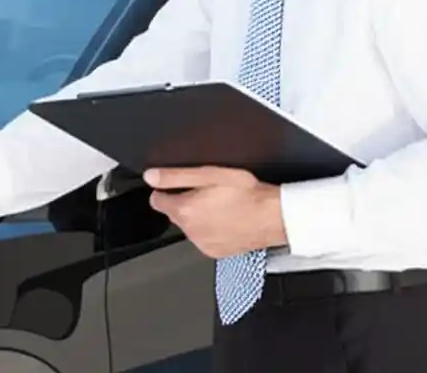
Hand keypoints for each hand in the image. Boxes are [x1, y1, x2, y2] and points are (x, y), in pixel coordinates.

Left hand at [145, 166, 286, 257]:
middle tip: (208, 193)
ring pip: (189, 226)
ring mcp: (202, 244)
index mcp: (185, 211)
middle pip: (174, 213)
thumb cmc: (248, 195)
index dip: (167, 190)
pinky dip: (210, 230)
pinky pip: (203, 238)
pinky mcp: (215, 252)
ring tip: (221, 206)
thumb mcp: (210, 174)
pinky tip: (226, 220)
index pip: (157, 200)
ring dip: (198, 217)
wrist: (275, 218)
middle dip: (185, 202)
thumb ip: (176, 176)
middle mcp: (190, 231)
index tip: (179, 186)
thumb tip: (151, 176)